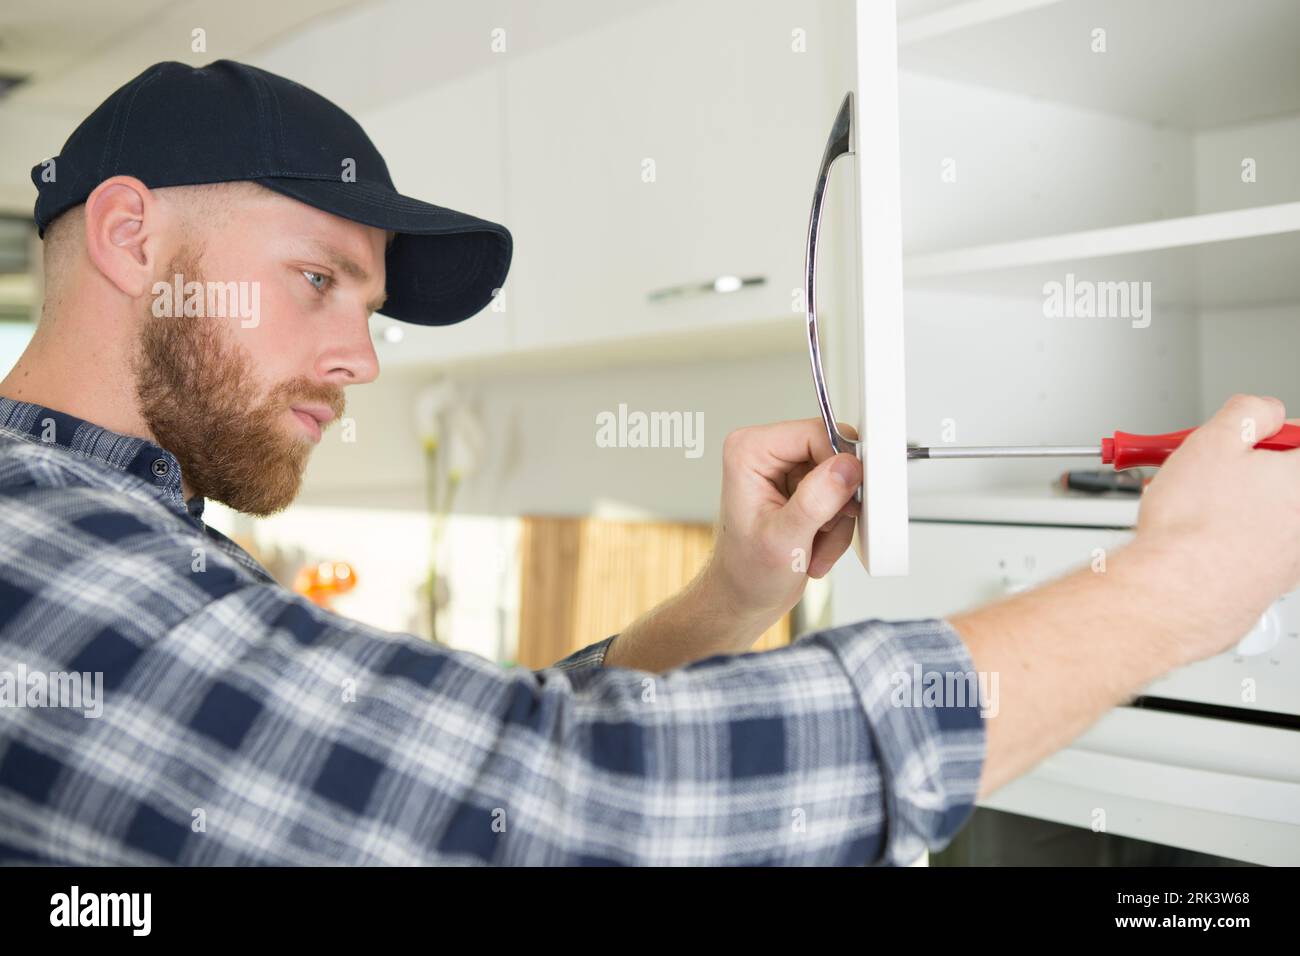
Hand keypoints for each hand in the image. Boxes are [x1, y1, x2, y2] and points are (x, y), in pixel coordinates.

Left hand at [704, 418, 862, 636]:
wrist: (743, 598)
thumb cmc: (747, 574)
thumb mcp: (784, 540)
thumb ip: (816, 501)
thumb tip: (846, 468)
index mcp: (749, 451)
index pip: (816, 432)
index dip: (838, 466)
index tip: (842, 501)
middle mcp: (765, 453)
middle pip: (833, 454)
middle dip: (837, 500)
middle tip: (821, 530)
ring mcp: (784, 469)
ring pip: (842, 479)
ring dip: (837, 520)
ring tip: (813, 545)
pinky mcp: (800, 487)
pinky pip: (839, 496)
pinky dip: (836, 526)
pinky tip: (815, 545)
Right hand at [1133, 393, 1299, 662]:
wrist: (1176, 589)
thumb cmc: (1192, 524)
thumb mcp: (1214, 439)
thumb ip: (1250, 411)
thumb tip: (1265, 411)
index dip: (1268, 434)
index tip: (1246, 437)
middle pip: (1281, 480)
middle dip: (1244, 470)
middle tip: (1210, 469)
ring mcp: (1295, 556)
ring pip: (1264, 514)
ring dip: (1231, 504)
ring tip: (1192, 505)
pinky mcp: (1273, 584)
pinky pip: (1253, 547)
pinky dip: (1227, 538)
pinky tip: (1195, 538)